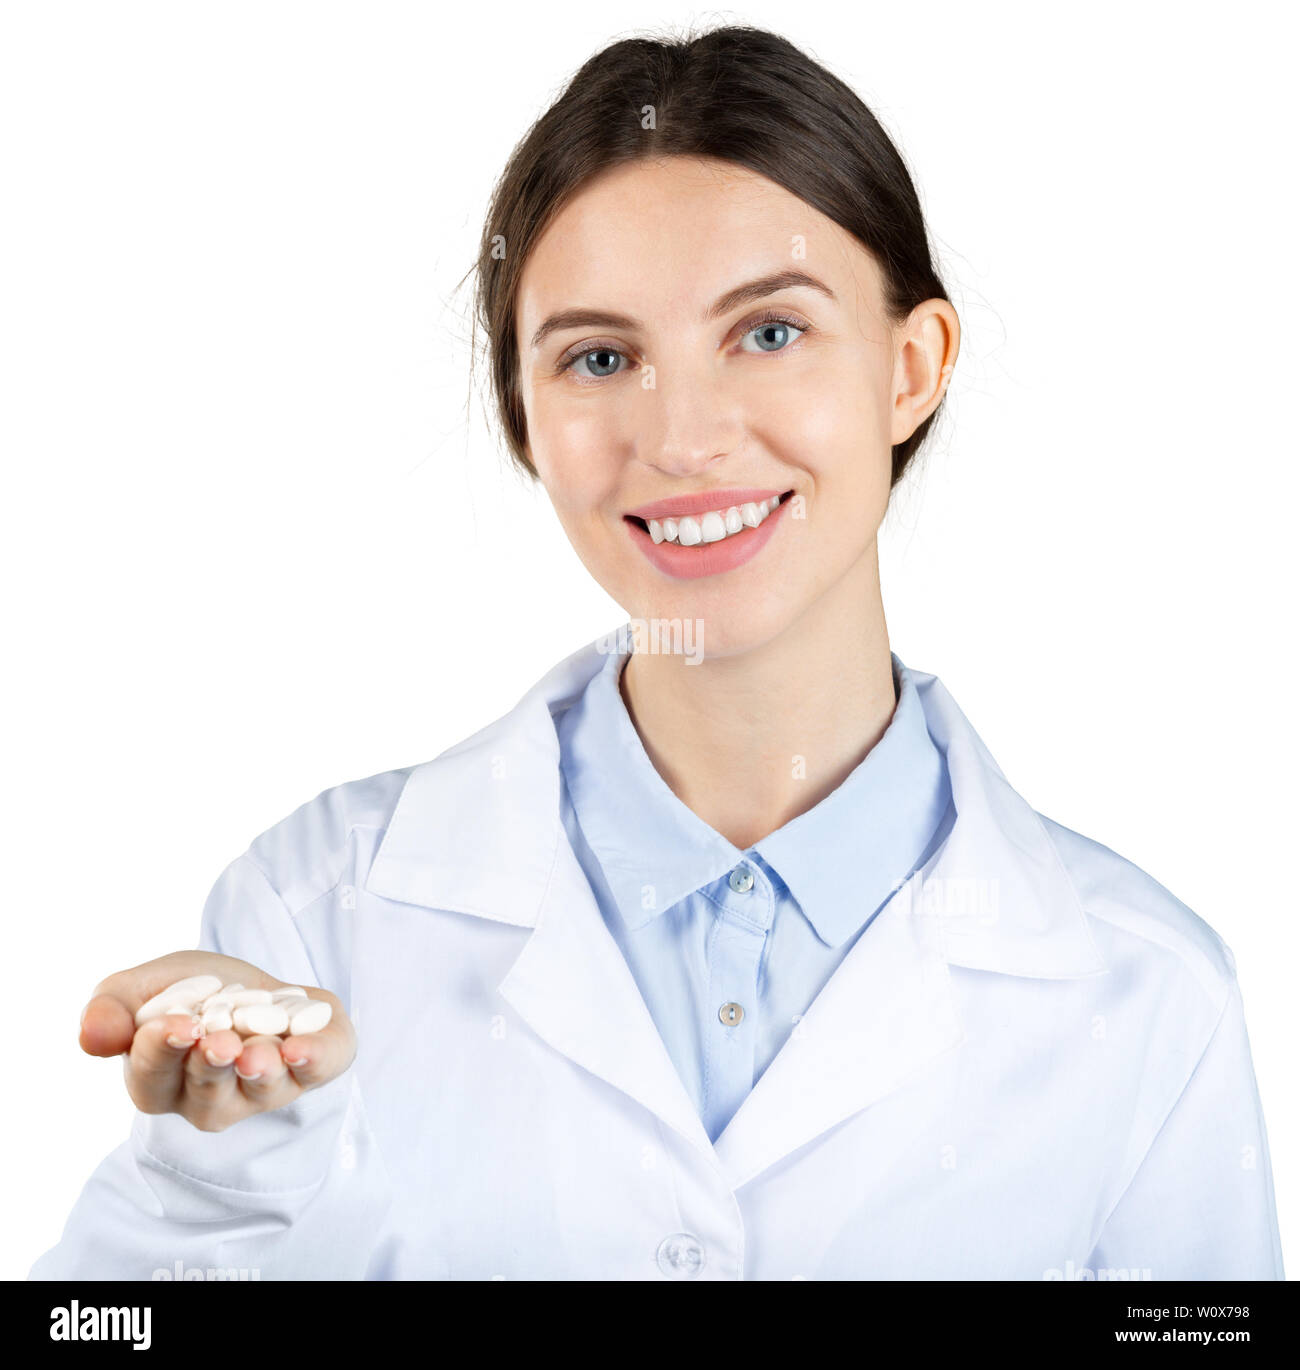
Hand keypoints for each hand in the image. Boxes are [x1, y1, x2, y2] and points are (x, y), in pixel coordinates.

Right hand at [79, 950, 354, 1131]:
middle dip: (213, 1067)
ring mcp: (266, 1089)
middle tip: (219, 1043)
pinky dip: (313, 1059)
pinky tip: (302, 1048)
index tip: (177, 1023)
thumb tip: (91, 1036)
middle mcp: (213, 1098)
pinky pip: (317, 1071)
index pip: (154, 1078)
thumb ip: (112, 1008)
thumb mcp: (148, 986)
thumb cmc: (193, 993)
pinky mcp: (314, 1066)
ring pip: (260, 1091)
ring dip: (260, 1071)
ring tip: (259, 1052)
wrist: (258, 983)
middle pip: (208, 1095)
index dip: (163, 1051)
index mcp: (163, 1081)